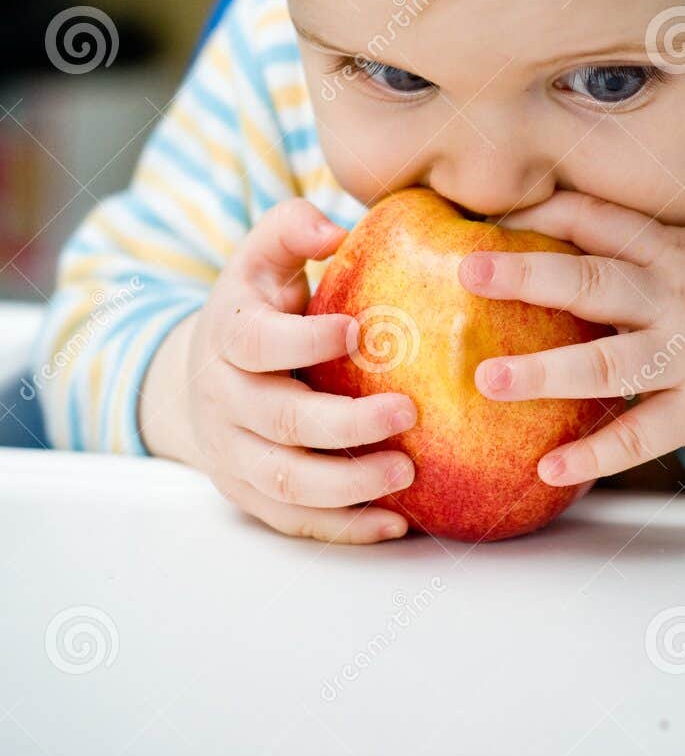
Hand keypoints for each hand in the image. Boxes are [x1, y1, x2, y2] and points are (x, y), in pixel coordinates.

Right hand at [140, 199, 416, 542]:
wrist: (206, 373)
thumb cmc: (258, 308)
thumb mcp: (263, 258)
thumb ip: (292, 229)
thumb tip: (332, 228)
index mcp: (227, 335)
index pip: (255, 342)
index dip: (301, 340)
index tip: (355, 332)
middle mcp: (223, 399)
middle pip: (278, 420)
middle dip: (343, 423)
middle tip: (407, 413)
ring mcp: (233, 453)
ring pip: (286, 481)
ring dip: (348, 484)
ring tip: (408, 472)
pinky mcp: (251, 495)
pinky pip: (296, 521)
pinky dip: (345, 527)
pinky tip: (396, 521)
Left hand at [457, 191, 684, 487]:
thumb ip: (637, 240)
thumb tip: (550, 225)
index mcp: (671, 249)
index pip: (597, 219)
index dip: (540, 213)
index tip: (482, 215)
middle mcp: (674, 298)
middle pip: (594, 281)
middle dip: (528, 275)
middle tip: (469, 270)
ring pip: (608, 364)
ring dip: (545, 372)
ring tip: (487, 381)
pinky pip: (642, 436)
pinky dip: (596, 453)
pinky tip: (549, 465)